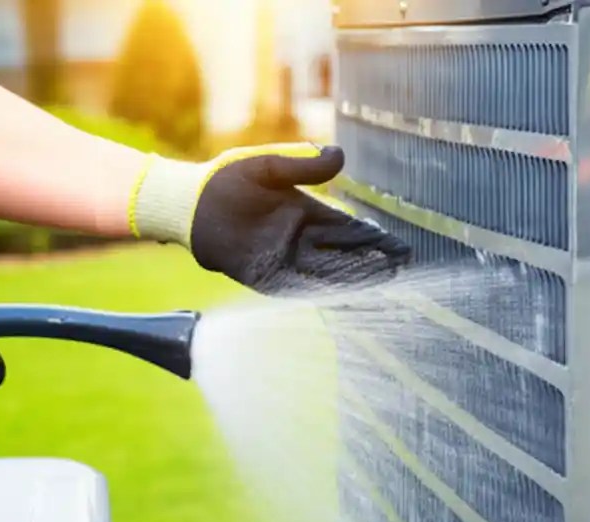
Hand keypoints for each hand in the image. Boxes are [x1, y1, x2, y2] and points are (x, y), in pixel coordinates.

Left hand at [129, 143, 410, 292]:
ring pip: (326, 273)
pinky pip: (297, 287)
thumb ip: (303, 166)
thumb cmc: (225, 180)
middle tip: (401, 269)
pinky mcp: (263, 276)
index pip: (348, 228)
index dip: (374, 238)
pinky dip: (319, 292)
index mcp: (305, 212)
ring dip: (353, 279)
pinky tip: (342, 298)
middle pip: (344, 255)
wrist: (188, 204)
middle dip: (372, 262)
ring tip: (381, 283)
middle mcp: (299, 239)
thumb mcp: (267, 166)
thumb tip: (342, 156)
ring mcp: (282, 260)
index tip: (399, 246)